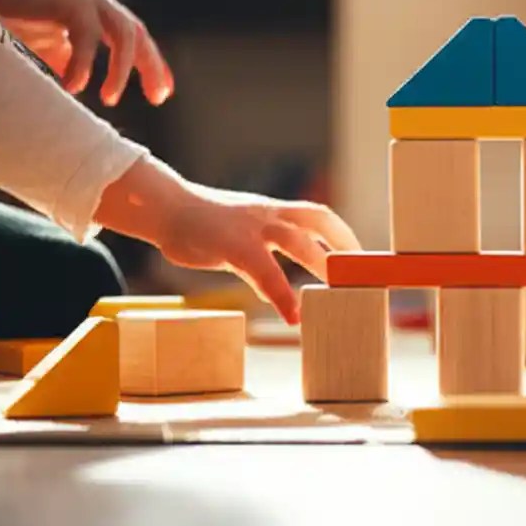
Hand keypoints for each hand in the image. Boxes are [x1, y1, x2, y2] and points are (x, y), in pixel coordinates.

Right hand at [0, 0, 172, 105]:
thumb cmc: (15, 5)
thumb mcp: (48, 40)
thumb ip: (66, 59)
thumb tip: (75, 86)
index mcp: (100, 13)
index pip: (136, 40)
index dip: (152, 65)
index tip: (163, 92)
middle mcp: (100, 3)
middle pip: (138, 36)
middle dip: (152, 67)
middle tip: (158, 98)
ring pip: (123, 35)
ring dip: (119, 70)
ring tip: (110, 99)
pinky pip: (87, 35)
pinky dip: (82, 63)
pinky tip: (74, 86)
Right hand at [157, 185, 361, 323]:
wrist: (164, 210)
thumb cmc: (202, 228)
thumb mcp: (241, 240)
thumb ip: (262, 261)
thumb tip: (276, 292)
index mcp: (273, 212)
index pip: (318, 216)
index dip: (343, 234)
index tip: (361, 257)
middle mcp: (268, 215)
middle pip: (316, 222)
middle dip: (342, 248)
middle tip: (361, 276)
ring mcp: (251, 227)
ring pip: (296, 242)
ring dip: (322, 266)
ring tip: (337, 292)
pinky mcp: (232, 245)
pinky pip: (265, 271)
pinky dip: (281, 295)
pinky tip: (291, 315)